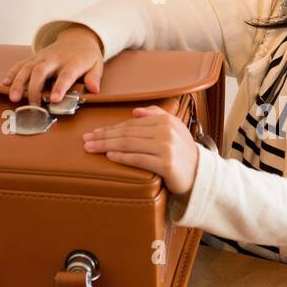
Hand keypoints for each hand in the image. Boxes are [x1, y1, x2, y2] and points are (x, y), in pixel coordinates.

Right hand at [3, 25, 105, 104]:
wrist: (78, 38)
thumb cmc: (87, 57)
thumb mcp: (97, 65)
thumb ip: (94, 78)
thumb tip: (94, 90)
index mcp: (73, 62)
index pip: (65, 75)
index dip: (60, 87)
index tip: (54, 100)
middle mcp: (55, 59)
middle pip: (41, 71)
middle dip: (34, 88)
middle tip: (32, 104)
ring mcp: (42, 57)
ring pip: (27, 67)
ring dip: (19, 82)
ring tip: (13, 97)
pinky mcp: (34, 57)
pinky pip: (21, 64)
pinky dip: (13, 73)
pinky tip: (6, 83)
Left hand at [84, 105, 200, 195]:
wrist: (200, 175)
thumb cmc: (182, 153)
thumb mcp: (175, 129)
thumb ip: (157, 116)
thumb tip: (135, 112)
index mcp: (165, 121)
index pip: (131, 124)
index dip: (110, 128)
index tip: (94, 132)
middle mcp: (166, 131)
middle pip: (127, 133)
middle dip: (104, 136)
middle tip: (86, 141)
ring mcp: (167, 147)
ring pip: (129, 144)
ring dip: (107, 146)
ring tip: (91, 148)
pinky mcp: (166, 163)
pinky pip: (139, 159)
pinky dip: (122, 157)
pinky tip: (110, 156)